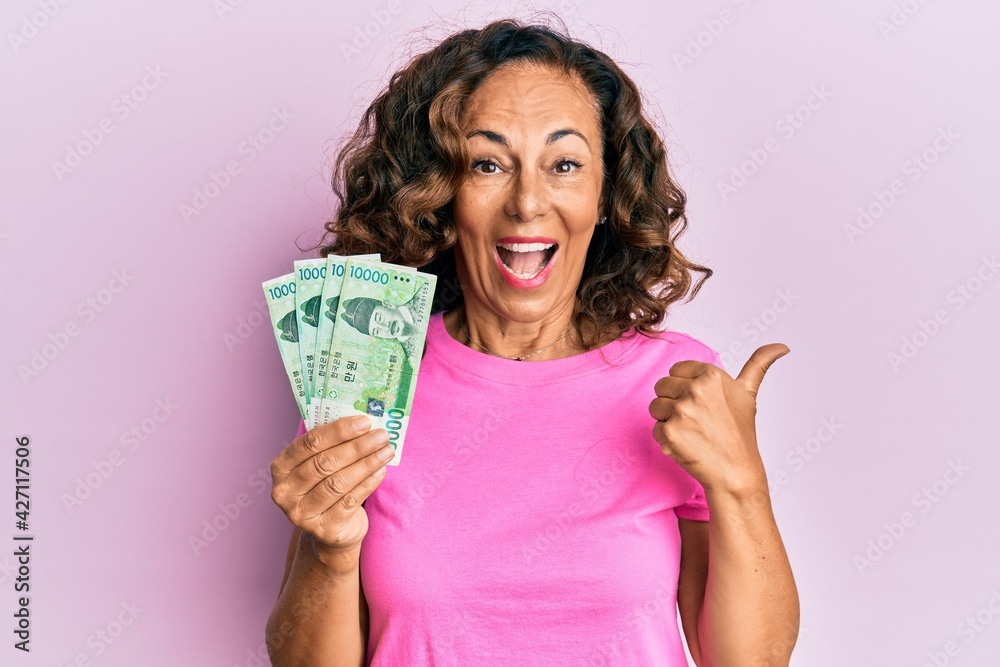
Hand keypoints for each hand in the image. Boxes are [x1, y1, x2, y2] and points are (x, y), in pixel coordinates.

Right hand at [269, 415, 395, 558]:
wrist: (329, 530)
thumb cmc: (326, 486)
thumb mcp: (320, 464)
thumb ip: (332, 444)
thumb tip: (363, 422)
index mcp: (281, 467)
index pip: (309, 443)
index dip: (339, 431)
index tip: (365, 421)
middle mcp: (285, 492)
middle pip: (325, 463)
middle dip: (357, 446)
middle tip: (381, 435)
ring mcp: (302, 514)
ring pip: (338, 482)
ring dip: (367, 464)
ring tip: (386, 451)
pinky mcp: (324, 529)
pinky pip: (350, 501)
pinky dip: (368, 483)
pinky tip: (381, 471)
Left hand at [647, 344, 789, 493]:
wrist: (735, 471)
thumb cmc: (739, 432)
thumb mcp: (748, 393)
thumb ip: (758, 364)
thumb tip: (782, 346)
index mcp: (711, 375)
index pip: (676, 370)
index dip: (684, 387)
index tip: (700, 402)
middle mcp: (695, 390)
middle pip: (662, 386)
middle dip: (674, 403)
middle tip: (696, 420)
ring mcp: (681, 411)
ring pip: (655, 407)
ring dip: (668, 421)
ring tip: (692, 432)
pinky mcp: (669, 432)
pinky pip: (655, 429)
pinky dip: (666, 440)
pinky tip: (687, 444)